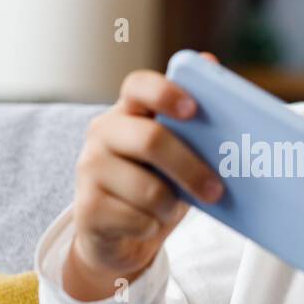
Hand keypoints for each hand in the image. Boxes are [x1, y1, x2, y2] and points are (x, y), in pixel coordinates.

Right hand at [64, 51, 222, 301]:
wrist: (119, 236)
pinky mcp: (86, 208)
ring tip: (168, 208)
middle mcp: (102, 133)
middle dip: (191, 168)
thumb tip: (214, 67)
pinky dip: (151, 227)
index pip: (138, 85)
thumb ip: (194, 125)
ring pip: (148, 190)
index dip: (165, 93)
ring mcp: (89, 169)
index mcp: (128, 111)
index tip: (192, 109)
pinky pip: (136, 220)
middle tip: (217, 191)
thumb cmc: (155, 186)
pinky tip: (145, 224)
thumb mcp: (178, 157)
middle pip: (151, 140)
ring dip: (170, 207)